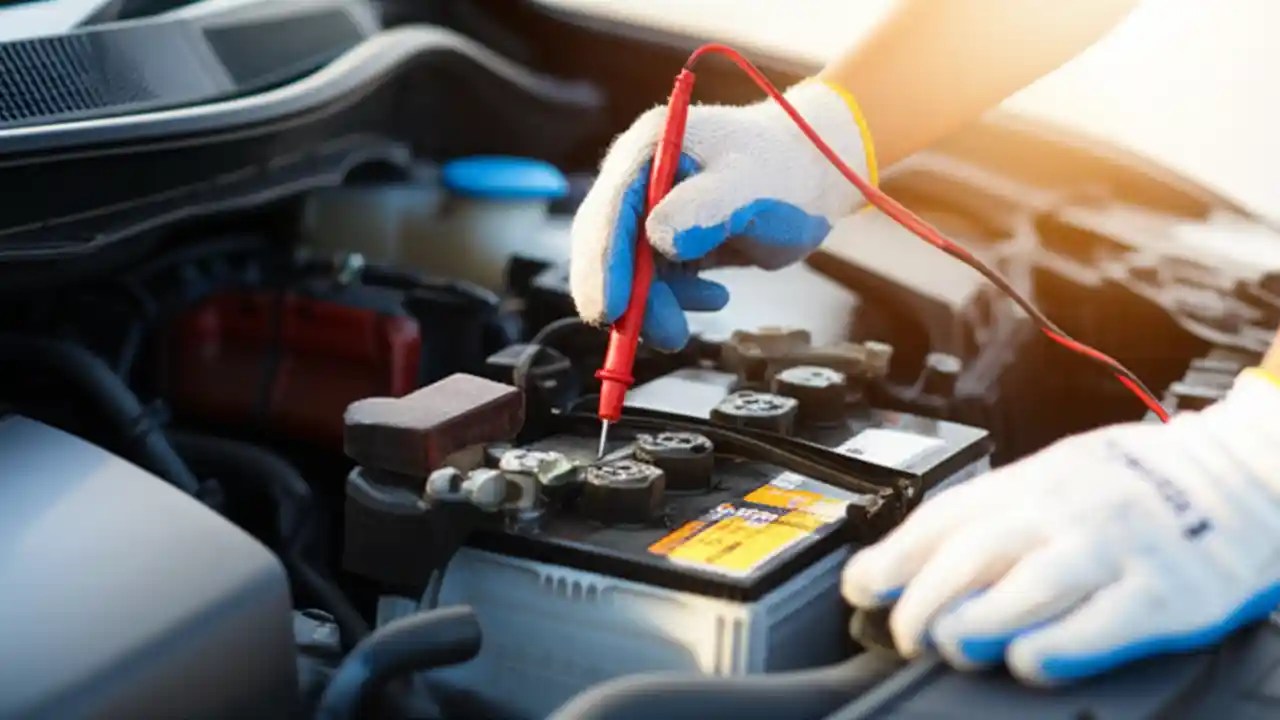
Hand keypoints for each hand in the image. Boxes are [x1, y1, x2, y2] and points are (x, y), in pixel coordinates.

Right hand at [569, 81, 872, 350]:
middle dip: (629, 297)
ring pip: (626, 272)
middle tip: (666, 335)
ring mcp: (645, 210)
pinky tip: (717, 295)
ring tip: (713, 306)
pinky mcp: (661, 239)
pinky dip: (677, 299)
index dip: (601, 264)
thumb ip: (705, 208)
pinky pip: (651, 281)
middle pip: (605, 246)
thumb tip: (659, 239)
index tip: (608, 311)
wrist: (809, 175)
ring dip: (657, 305)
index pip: (607, 212)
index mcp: (649, 149)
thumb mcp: (750, 187)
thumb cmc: (786, 171)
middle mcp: (635, 178)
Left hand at [842, 369, 1279, 684]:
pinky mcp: (1167, 594)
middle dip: (923, 595)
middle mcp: (1070, 510)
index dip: (895, 555)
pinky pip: (1102, 624)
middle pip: (976, 551)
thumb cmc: (1140, 485)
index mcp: (1037, 480)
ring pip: (1029, 585)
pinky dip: (1055, 647)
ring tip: (948, 646)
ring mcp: (1119, 550)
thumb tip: (912, 561)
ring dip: (975, 621)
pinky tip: (1026, 664)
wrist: (1248, 475)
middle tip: (904, 632)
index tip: (861, 589)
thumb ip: (995, 514)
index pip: (949, 515)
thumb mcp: (1059, 476)